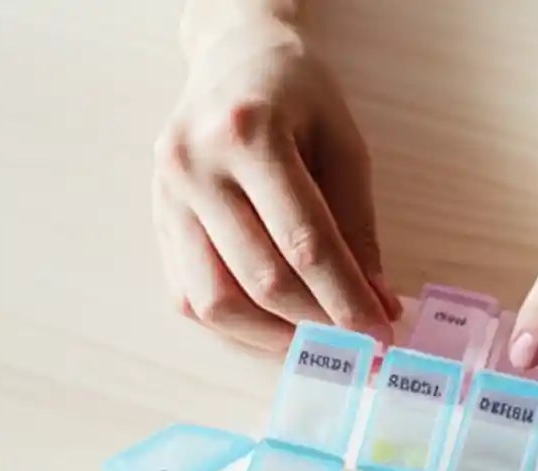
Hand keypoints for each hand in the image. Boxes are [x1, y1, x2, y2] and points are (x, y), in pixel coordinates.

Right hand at [152, 17, 398, 351]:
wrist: (234, 57)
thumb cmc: (299, 96)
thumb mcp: (345, 146)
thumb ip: (359, 228)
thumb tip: (378, 302)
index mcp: (249, 135)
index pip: (304, 242)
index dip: (345, 298)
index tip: (381, 333)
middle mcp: (196, 167)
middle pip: (259, 278)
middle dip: (317, 323)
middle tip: (360, 347)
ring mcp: (166, 196)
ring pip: (214, 300)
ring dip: (273, 337)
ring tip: (320, 343)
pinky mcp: (156, 219)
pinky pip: (188, 294)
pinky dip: (237, 322)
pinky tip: (278, 324)